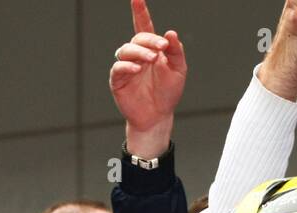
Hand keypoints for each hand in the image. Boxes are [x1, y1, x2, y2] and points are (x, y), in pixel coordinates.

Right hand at [111, 0, 185, 157]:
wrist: (158, 117)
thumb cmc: (168, 93)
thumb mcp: (178, 70)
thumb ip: (176, 51)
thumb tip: (170, 33)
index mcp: (151, 50)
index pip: (143, 26)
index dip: (140, 12)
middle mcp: (137, 56)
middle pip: (137, 39)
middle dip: (149, 41)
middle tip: (161, 49)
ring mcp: (126, 67)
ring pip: (126, 50)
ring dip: (139, 52)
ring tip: (151, 60)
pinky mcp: (118, 80)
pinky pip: (118, 68)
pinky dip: (127, 66)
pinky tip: (137, 69)